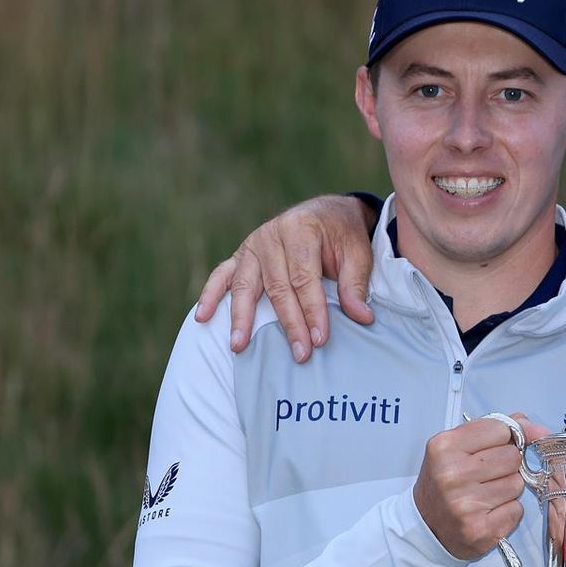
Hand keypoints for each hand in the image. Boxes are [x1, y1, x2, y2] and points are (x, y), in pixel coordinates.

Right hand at [191, 193, 379, 359]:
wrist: (327, 213)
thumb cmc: (343, 235)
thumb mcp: (358, 253)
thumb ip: (356, 284)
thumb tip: (361, 317)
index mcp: (301, 228)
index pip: (305, 278)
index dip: (312, 310)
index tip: (320, 340)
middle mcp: (272, 234)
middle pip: (277, 286)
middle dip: (288, 323)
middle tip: (299, 354)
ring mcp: (252, 244)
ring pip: (246, 285)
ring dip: (242, 317)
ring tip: (240, 346)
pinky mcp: (241, 254)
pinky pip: (222, 275)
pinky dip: (211, 295)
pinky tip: (203, 317)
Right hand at [415, 415, 548, 560]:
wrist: (424, 525)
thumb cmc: (443, 482)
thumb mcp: (457, 446)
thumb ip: (496, 429)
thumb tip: (538, 430)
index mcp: (445, 447)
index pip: (501, 429)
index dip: (501, 440)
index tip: (490, 449)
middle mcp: (452, 474)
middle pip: (512, 457)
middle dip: (506, 465)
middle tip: (486, 475)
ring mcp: (465, 504)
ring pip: (517, 483)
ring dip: (508, 488)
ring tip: (486, 493)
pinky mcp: (480, 529)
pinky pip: (517, 509)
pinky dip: (508, 510)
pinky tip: (489, 511)